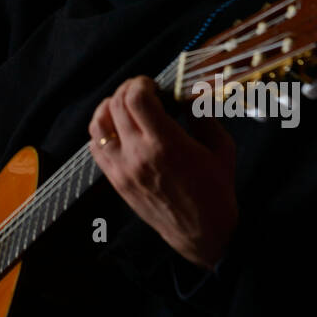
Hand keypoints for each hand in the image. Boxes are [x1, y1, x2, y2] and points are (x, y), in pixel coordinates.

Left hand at [88, 76, 237, 269]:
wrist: (203, 233)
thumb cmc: (215, 191)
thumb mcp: (221, 148)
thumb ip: (204, 115)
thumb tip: (192, 91)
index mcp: (166, 145)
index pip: (136, 99)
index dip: (141, 83)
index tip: (152, 84)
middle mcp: (139, 155)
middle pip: (117, 104)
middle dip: (129, 89)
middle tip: (143, 91)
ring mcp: (123, 169)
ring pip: (98, 124)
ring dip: (110, 107)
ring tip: (127, 106)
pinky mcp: (116, 181)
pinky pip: (95, 147)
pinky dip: (102, 131)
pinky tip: (118, 128)